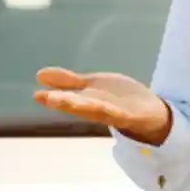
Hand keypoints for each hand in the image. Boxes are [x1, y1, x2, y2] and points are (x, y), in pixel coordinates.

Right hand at [33, 67, 171, 144]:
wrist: (151, 112)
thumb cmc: (118, 100)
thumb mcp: (91, 86)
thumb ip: (68, 82)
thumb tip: (39, 75)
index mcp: (88, 101)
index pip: (70, 100)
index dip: (54, 99)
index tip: (37, 95)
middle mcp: (99, 109)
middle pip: (81, 106)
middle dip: (65, 103)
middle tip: (47, 99)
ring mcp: (116, 114)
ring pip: (97, 111)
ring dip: (82, 107)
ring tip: (66, 101)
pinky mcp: (133, 116)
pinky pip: (121, 114)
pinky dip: (111, 111)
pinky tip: (103, 105)